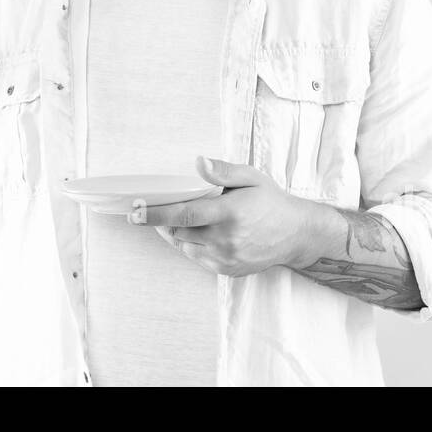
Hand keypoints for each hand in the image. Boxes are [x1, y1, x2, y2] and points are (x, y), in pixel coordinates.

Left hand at [133, 156, 325, 276]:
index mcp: (229, 213)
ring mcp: (226, 258)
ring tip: (183, 219)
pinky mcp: (227, 270)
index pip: (183, 214)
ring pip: (185, 247)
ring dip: (178, 234)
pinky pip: (197, 258)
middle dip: (164, 221)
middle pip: (179, 232)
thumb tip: (198, 161)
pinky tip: (200, 233)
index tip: (134, 212)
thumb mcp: (250, 177)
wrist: (297, 234)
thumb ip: (222, 171)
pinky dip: (192, 246)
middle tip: (157, 208)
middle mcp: (226, 239)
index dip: (155, 214)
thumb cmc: (271, 201)